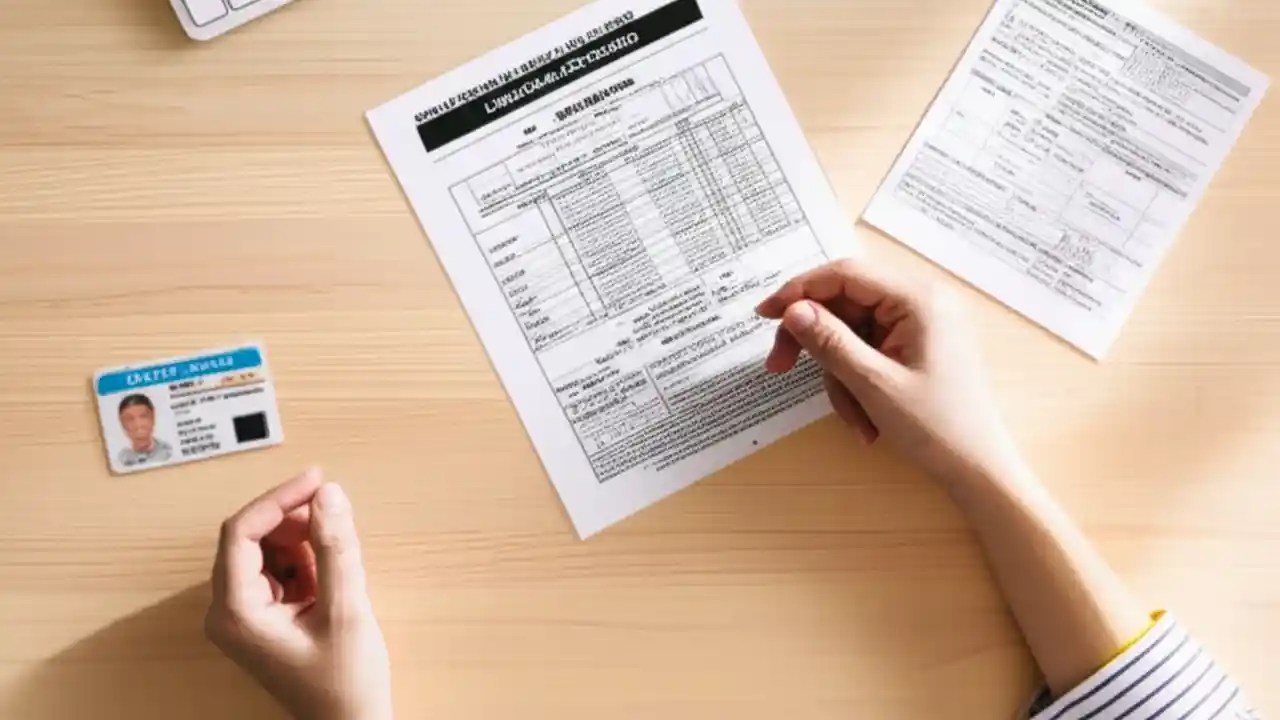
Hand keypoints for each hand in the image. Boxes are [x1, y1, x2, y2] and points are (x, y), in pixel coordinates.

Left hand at [204, 468, 391, 719]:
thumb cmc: (345, 681)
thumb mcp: (346, 609)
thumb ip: (335, 547)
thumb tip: (330, 493)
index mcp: (235, 612)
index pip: (241, 533)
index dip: (279, 499)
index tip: (318, 479)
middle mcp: (228, 611)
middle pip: (251, 538)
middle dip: (293, 519)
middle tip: (336, 515)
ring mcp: (243, 614)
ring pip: (266, 550)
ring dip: (303, 540)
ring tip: (340, 559)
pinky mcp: (263, 616)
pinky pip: (278, 569)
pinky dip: (306, 560)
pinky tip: (331, 577)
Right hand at [757, 259, 1022, 484]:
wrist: (980, 469)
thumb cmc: (937, 428)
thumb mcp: (874, 384)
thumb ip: (830, 341)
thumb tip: (792, 309)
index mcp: (918, 299)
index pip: (845, 274)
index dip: (799, 290)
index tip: (765, 314)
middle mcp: (920, 302)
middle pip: (845, 304)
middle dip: (815, 342)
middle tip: (779, 367)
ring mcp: (919, 325)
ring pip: (851, 334)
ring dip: (839, 375)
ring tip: (856, 419)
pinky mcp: (916, 347)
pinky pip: (868, 352)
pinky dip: (856, 383)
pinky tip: (868, 420)